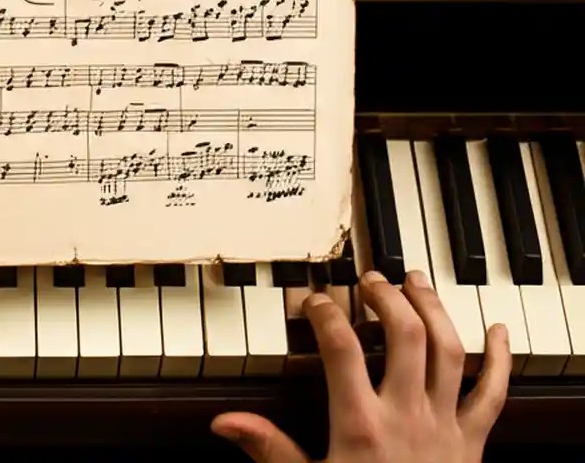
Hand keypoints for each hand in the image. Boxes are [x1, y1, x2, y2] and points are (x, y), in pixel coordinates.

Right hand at [211, 269, 511, 461]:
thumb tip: (225, 422)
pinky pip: (492, 393)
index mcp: (360, 425)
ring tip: (417, 282)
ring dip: (433, 310)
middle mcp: (406, 416)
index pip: (341, 349)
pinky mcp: (473, 442)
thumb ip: (269, 449)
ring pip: (448, 350)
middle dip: (386, 298)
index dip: (326, 315)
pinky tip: (499, 332)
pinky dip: (501, 360)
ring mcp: (444, 425)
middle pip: (403, 335)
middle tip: (370, 279)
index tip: (315, 301)